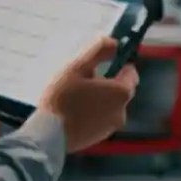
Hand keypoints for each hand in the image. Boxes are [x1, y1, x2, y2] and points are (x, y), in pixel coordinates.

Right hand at [37, 37, 139, 153]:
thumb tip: (114, 42)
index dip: (119, 64)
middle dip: (105, 82)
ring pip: (109, 105)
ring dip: (98, 98)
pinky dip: (92, 113)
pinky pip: (100, 118)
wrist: (50, 136)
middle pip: (119, 90)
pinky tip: (73, 111)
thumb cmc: (64, 98)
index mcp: (121, 93)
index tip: (102, 62)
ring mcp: (111, 127)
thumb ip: (98, 51)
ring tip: (75, 96)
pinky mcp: (100, 138)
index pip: (131, 73)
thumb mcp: (78, 67)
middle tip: (82, 79)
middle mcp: (122, 112)